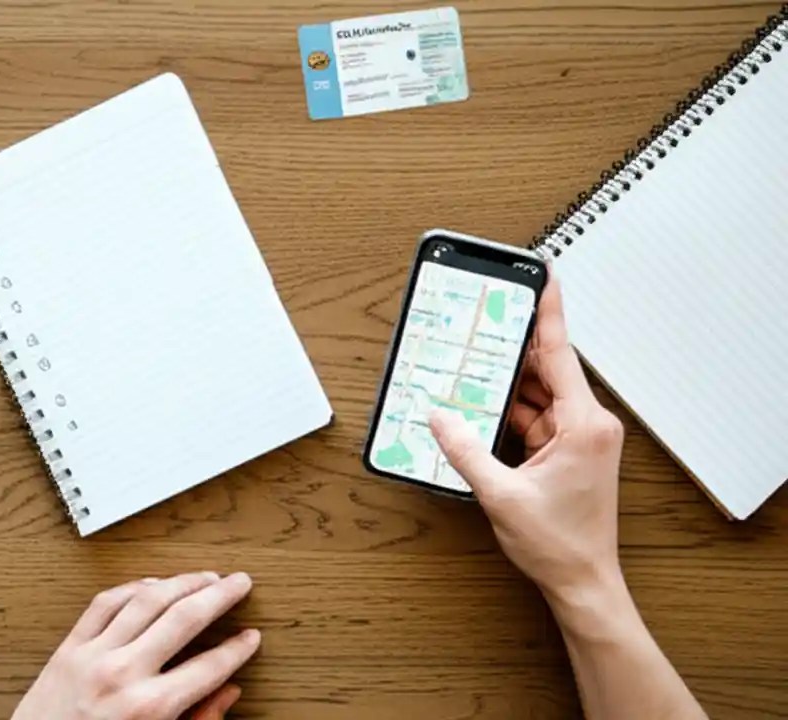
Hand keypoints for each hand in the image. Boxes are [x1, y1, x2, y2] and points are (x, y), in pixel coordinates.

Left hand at [12, 572, 259, 719]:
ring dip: (181, 581)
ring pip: (146, 599)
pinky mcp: (68, 649)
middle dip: (219, 596)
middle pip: (183, 618)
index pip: (209, 666)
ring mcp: (92, 657)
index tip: (251, 636)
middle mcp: (122, 676)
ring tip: (204, 577)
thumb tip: (228, 693)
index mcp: (149, 710)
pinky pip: (104, 603)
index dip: (237, 649)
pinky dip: (132, 587)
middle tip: (239, 582)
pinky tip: (152, 584)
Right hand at [429, 275, 624, 601]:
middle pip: (543, 370)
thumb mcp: (500, 494)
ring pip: (534, 396)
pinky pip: (532, 419)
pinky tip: (479, 412)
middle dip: (510, 352)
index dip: (549, 309)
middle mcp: (587, 424)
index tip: (545, 274)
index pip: (560, 352)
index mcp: (583, 424)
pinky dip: (507, 415)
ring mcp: (577, 437)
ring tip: (468, 374)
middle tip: (482, 323)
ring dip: (504, 390)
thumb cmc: (560, 544)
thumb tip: (440, 417)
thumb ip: (464, 450)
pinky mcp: (567, 451)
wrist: (581, 581)